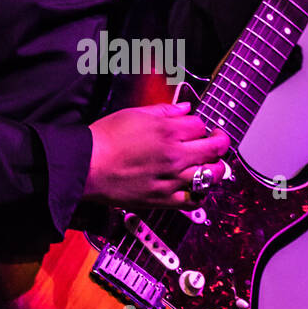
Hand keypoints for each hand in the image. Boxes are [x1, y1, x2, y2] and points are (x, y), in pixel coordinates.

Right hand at [83, 100, 231, 208]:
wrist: (87, 166)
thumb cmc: (104, 139)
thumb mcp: (134, 114)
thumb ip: (164, 111)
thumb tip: (184, 108)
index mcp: (167, 131)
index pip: (200, 125)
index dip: (200, 124)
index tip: (196, 127)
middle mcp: (174, 155)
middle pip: (214, 148)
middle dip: (220, 142)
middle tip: (218, 141)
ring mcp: (171, 179)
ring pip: (211, 175)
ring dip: (217, 168)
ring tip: (213, 164)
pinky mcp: (163, 199)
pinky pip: (193, 200)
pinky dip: (200, 193)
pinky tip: (198, 187)